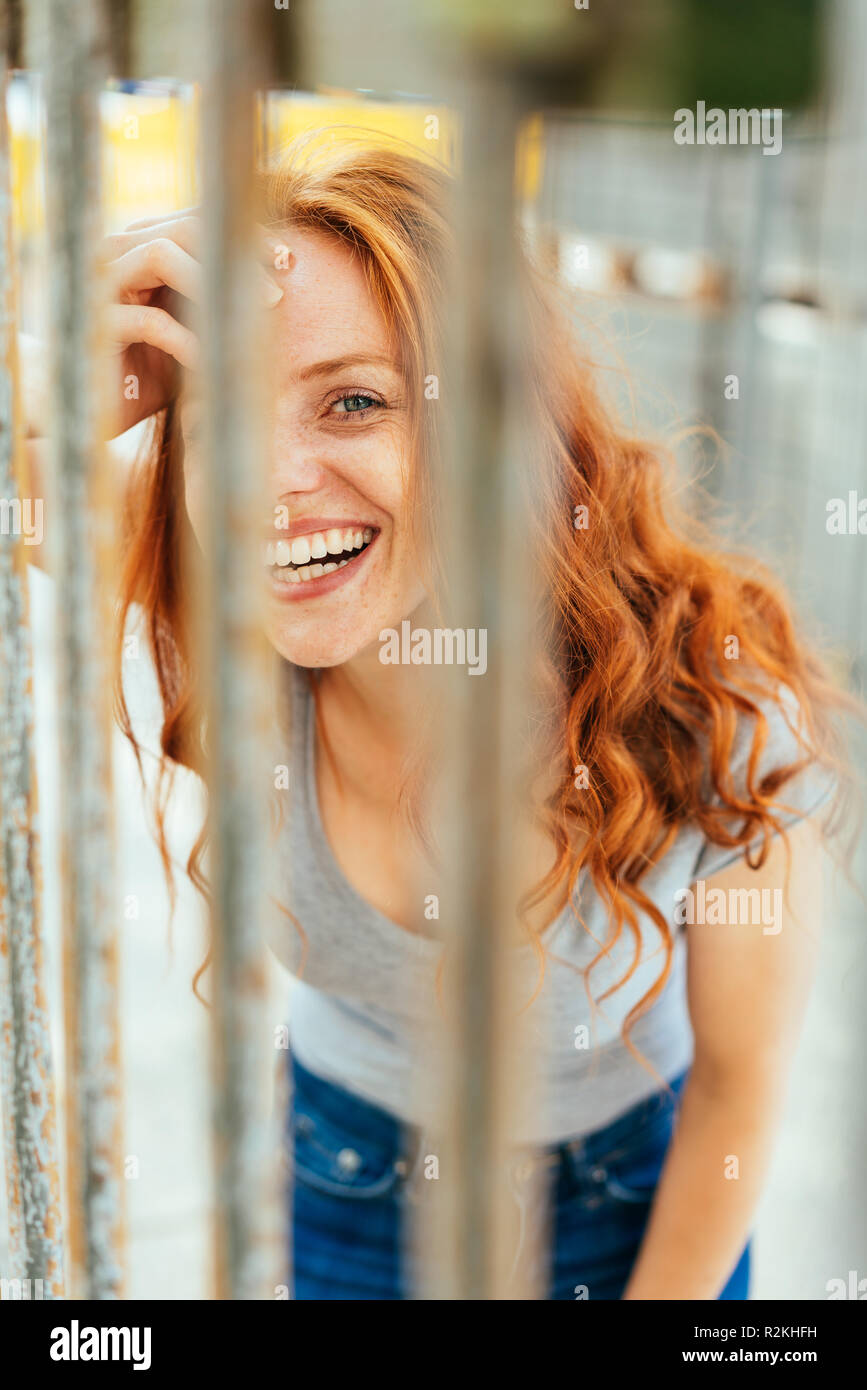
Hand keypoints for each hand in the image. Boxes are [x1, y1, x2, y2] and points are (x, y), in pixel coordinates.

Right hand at [20, 207, 283, 440]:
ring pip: (160, 256)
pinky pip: (148, 320)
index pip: (195, 222)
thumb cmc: (146, 371)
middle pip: (183, 230)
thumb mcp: (188, 332)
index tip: (288, 260)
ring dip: (212, 286)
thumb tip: (280, 285)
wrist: (91, 408)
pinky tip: (213, 360)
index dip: (243, 237)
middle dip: (235, 257)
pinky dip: (188, 340)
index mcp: (139, 250)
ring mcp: (101, 287)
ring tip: (249, 321)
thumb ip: (215, 304)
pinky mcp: (96, 327)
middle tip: (277, 292)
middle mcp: (116, 256)